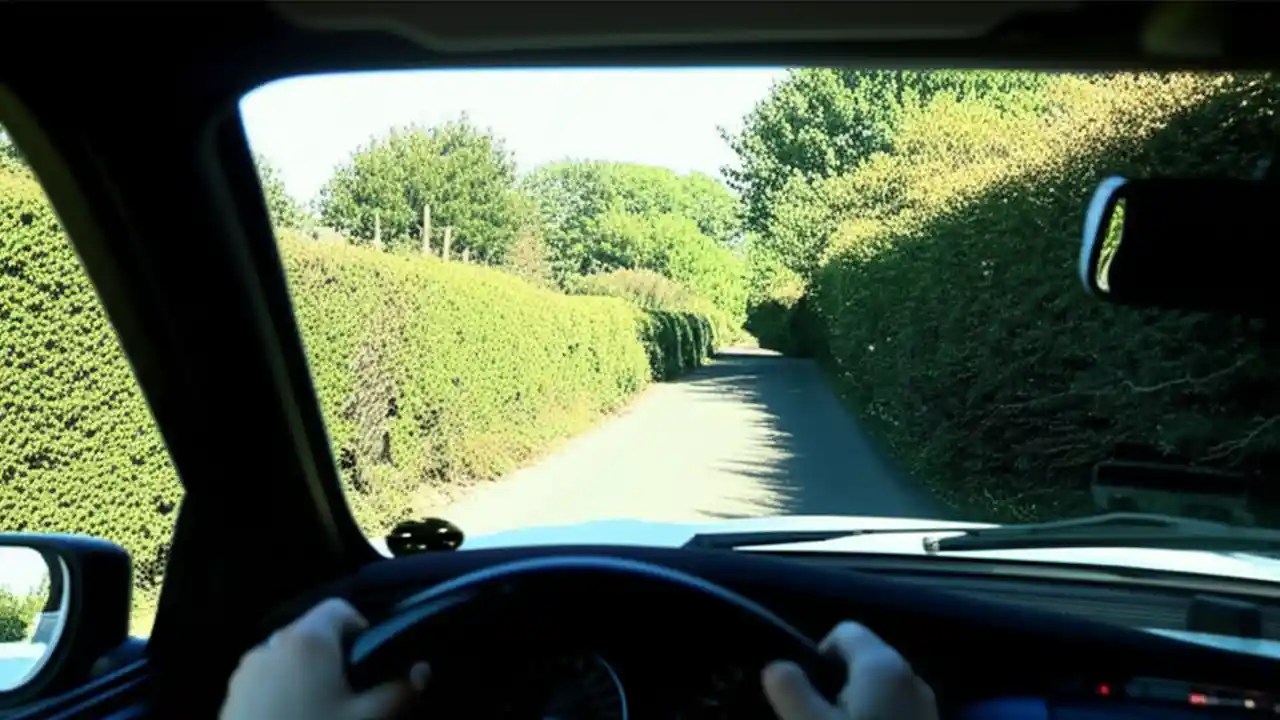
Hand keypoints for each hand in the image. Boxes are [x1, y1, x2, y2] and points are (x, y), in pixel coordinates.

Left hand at [219, 598, 430, 719]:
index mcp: (308, 640)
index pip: (340, 608)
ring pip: (289, 656)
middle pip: (314, 633)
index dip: (362, 628)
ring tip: (321, 710)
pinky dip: (284, 689)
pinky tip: (293, 718)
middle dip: (336, 656)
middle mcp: (273, 643)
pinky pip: (268, 677)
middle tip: (352, 693)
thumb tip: (422, 671)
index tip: (371, 663)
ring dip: (309, 673)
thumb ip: (398, 691)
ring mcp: (247, 669)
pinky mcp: (232, 693)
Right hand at [762, 621, 936, 719]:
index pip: (844, 632)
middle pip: (860, 664)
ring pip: (877, 693)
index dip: (817, 658)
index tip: (807, 697)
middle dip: (833, 689)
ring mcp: (926, 707)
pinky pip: (894, 715)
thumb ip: (790, 690)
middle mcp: (911, 677)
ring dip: (854, 712)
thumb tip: (778, 667)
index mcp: (883, 665)